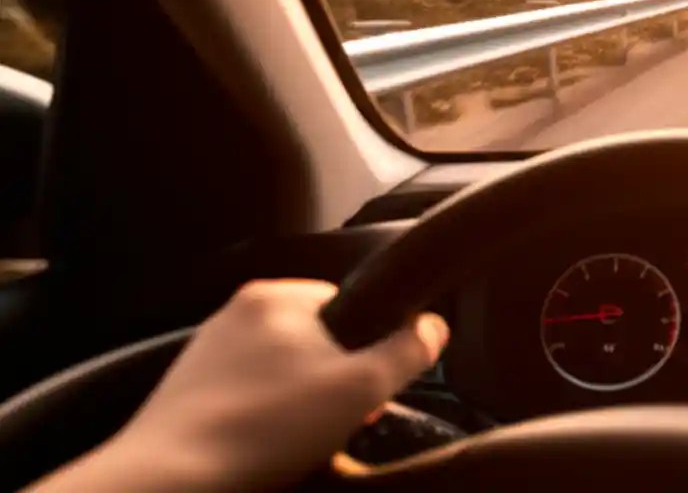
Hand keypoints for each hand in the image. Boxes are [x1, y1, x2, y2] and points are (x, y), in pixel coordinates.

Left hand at [30, 279, 448, 492]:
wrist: (170, 482)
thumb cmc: (264, 430)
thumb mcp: (362, 388)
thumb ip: (408, 351)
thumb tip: (434, 327)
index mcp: (276, 295)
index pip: (350, 306)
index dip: (373, 351)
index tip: (372, 391)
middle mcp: (235, 314)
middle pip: (315, 344)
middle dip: (335, 384)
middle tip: (339, 424)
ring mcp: (206, 355)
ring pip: (281, 375)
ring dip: (301, 407)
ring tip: (300, 445)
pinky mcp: (186, 395)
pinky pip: (247, 401)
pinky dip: (264, 424)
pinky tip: (266, 453)